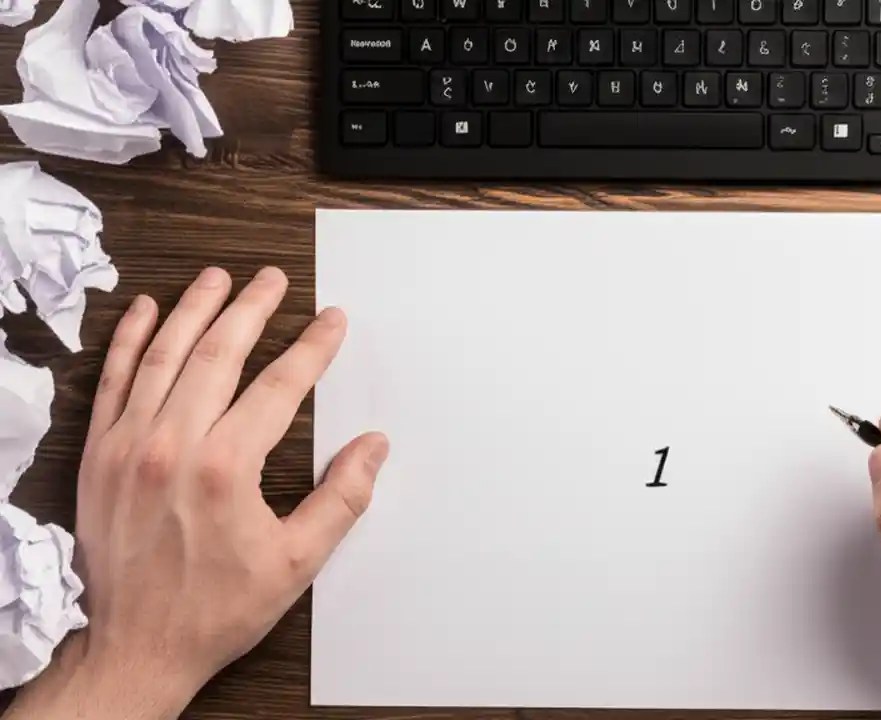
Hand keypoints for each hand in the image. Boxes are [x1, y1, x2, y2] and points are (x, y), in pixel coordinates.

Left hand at [5, 267, 387, 719]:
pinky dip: (129, 341)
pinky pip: (112, 382)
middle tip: (273, 278)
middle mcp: (171, 445)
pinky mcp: (99, 457)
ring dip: (194, 310)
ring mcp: (128, 446)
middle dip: (251, 308)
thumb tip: (372, 447)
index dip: (311, 348)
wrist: (133, 648)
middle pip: (218, 354)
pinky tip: (146, 312)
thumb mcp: (297, 562)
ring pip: (163, 356)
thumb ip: (341, 499)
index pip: (278, 386)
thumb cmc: (214, 610)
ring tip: (218, 278)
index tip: (331, 321)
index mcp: (224, 468)